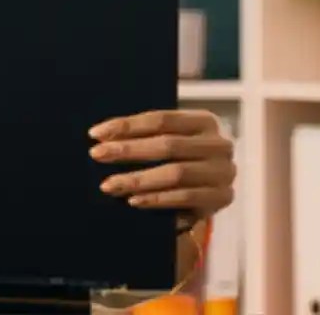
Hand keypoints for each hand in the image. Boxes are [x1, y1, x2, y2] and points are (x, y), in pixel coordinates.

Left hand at [88, 109, 234, 226]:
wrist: (211, 188)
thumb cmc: (181, 157)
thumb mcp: (170, 139)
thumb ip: (146, 135)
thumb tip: (102, 136)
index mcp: (205, 120)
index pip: (161, 119)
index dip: (127, 125)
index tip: (96, 134)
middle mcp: (219, 145)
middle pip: (168, 145)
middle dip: (128, 150)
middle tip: (96, 155)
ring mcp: (224, 172)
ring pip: (176, 173)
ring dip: (138, 180)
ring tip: (109, 185)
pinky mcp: (222, 198)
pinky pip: (186, 198)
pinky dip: (157, 199)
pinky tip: (133, 200)